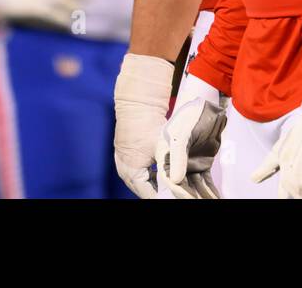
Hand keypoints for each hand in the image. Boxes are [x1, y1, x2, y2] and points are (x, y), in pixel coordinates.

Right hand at [113, 54, 174, 198]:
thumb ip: (170, 169)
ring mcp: (123, 164)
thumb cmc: (149, 126)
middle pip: (144, 191)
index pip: (149, 196)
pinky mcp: (126, 157)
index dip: (164, 197)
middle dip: (159, 194)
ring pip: (141, 183)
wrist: (136, 105)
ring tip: (172, 188)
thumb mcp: (162, 149)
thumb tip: (178, 184)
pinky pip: (139, 174)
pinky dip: (150, 177)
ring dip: (155, 186)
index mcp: (131, 173)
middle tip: (176, 194)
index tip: (177, 196)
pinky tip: (164, 176)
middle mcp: (124, 171)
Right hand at [155, 94, 226, 198]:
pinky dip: (210, 192)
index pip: (171, 180)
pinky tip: (216, 199)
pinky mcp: (202, 165)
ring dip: (202, 197)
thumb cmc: (189, 117)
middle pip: (182, 187)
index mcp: (165, 158)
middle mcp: (175, 164)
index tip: (189, 199)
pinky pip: (206, 183)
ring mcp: (189, 165)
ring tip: (211, 203)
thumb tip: (176, 181)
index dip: (179, 192)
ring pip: (195, 188)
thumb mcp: (181, 135)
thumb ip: (178, 158)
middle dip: (191, 197)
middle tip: (201, 203)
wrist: (205, 106)